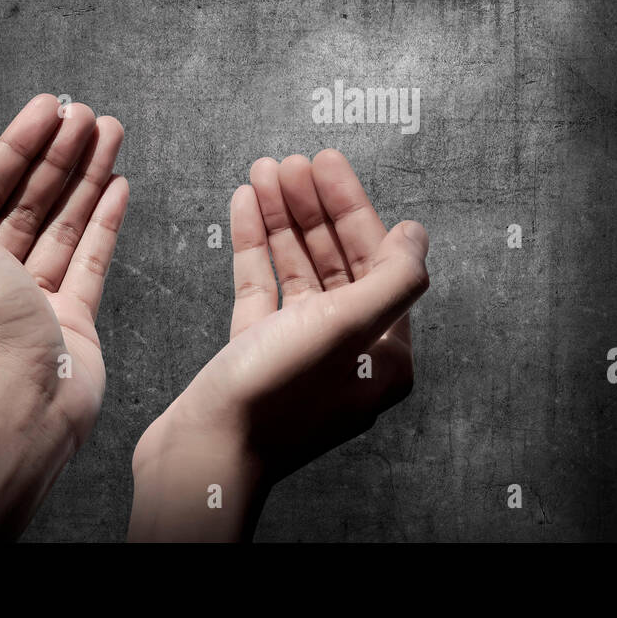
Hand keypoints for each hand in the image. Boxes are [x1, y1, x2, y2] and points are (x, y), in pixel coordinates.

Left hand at [0, 93, 127, 440]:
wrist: (23, 398)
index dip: (18, 143)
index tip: (48, 109)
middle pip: (30, 198)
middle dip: (60, 153)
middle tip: (89, 114)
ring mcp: (35, 297)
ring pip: (65, 221)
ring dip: (88, 175)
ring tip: (113, 134)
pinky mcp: (74, 317)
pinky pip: (91, 258)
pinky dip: (104, 221)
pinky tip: (119, 186)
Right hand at [130, 149, 427, 540]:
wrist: (199, 455)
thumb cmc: (274, 399)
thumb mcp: (346, 329)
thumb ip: (392, 280)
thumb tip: (417, 237)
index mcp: (382, 354)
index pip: (376, 261)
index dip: (352, 207)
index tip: (327, 162)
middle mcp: (346, 353)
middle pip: (336, 260)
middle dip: (313, 207)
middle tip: (291, 162)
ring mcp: (299, 353)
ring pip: (296, 269)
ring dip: (281, 218)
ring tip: (262, 171)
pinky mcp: (256, 353)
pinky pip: (261, 288)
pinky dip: (253, 246)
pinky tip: (244, 205)